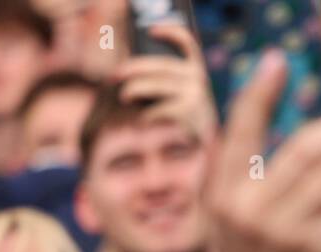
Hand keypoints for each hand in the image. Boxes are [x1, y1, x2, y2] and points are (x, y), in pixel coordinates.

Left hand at [115, 24, 219, 143]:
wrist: (205, 150)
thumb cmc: (185, 120)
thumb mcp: (181, 96)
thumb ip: (164, 81)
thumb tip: (128, 73)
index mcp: (197, 70)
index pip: (187, 43)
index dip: (170, 33)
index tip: (151, 32)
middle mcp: (198, 79)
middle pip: (160, 65)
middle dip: (134, 68)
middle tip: (114, 75)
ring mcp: (195, 95)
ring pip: (155, 85)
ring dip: (134, 90)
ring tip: (124, 98)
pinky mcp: (187, 113)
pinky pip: (156, 109)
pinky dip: (145, 115)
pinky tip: (142, 120)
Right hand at [209, 52, 320, 251]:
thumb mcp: (247, 226)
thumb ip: (261, 183)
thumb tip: (296, 133)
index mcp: (221, 196)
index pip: (238, 130)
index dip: (258, 92)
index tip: (277, 61)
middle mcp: (244, 210)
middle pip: (301, 148)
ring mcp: (278, 231)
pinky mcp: (313, 251)